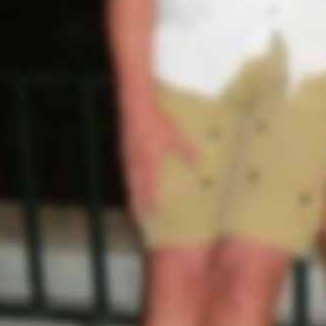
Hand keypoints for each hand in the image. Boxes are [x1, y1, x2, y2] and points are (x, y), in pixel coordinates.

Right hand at [117, 97, 194, 216]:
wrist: (136, 106)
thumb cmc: (157, 120)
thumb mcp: (175, 135)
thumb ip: (186, 152)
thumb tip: (200, 165)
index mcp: (149, 161)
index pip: (149, 188)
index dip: (150, 203)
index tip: (153, 216)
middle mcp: (136, 162)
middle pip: (136, 189)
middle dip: (139, 205)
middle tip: (142, 219)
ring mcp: (128, 157)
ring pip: (130, 182)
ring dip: (133, 196)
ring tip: (137, 208)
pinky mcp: (124, 151)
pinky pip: (127, 172)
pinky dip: (130, 183)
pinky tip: (133, 185)